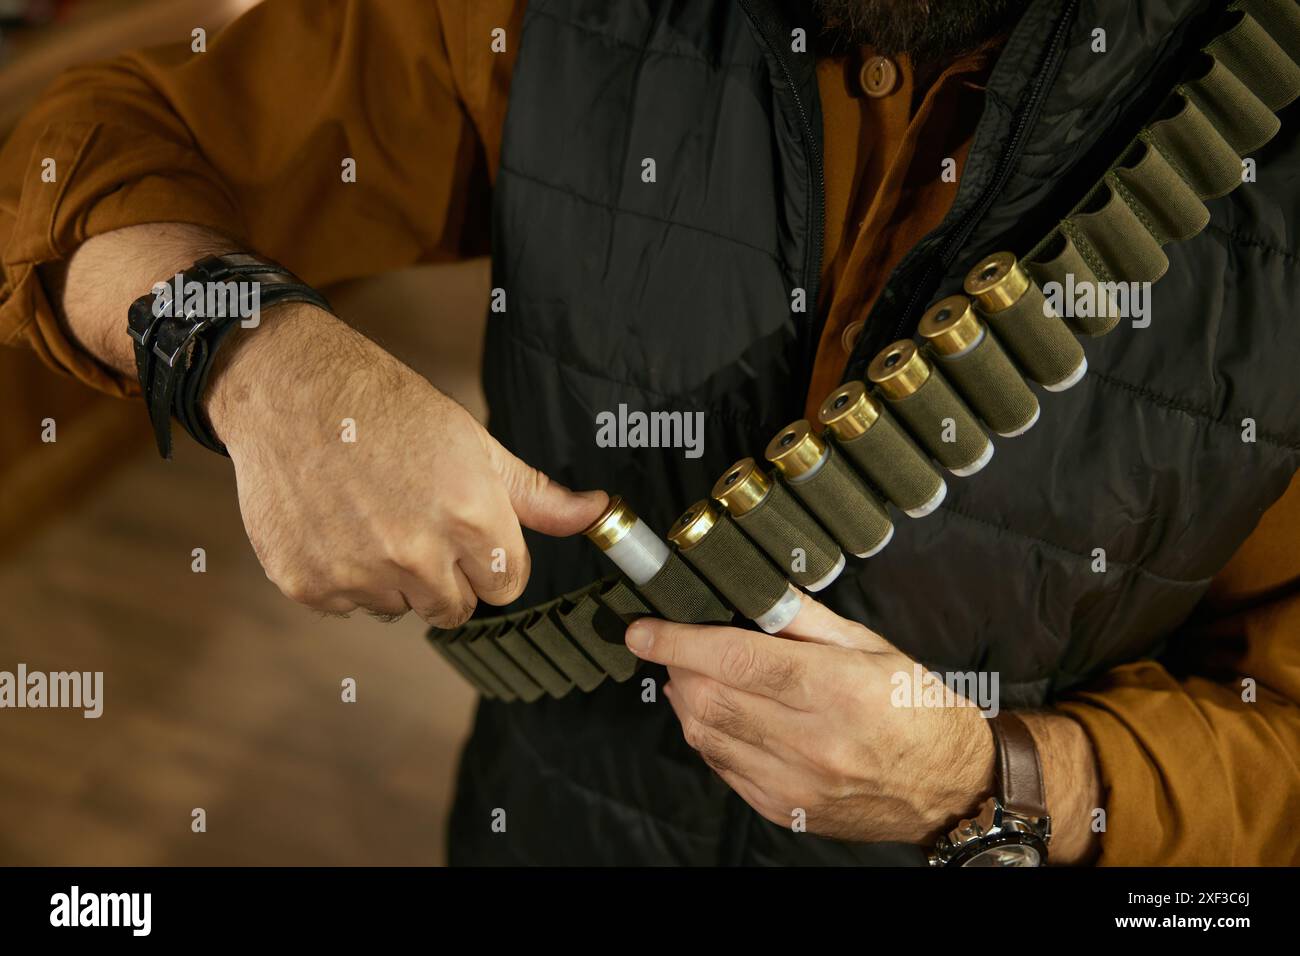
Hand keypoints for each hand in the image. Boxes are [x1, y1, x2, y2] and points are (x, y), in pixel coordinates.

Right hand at [204, 303, 606, 624]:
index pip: (507, 587)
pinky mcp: (309, 586)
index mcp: (469, 517)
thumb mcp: (474, 443)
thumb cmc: (388, 409)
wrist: (288, 390)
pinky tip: (336, 525)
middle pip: (457, 609)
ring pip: (401, 608)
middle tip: (417, 520)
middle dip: (447, 575)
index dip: (491, 560)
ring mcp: (358, 574)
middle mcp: (416, 554)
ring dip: (394, 578)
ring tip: (372, 515)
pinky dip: (345, 576)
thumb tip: (598, 514)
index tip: (468, 532)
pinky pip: (348, 606)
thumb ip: (536, 496)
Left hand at [624, 598, 996, 843]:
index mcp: (836, 688)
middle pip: (709, 699)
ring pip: (706, 736)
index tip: (643, 631)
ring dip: (684, 700)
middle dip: (676, 666)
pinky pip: (723, 768)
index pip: (734, 659)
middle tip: (672, 645)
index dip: (678, 641)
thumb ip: (804, 618)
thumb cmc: (915, 706)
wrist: (952, 785)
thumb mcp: (869, 645)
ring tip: (689, 674)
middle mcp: (813, 742)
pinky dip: (707, 736)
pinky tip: (716, 713)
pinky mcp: (786, 810)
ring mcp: (796, 783)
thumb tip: (751, 590)